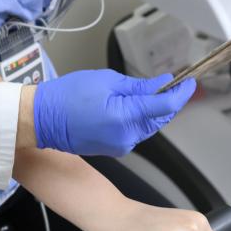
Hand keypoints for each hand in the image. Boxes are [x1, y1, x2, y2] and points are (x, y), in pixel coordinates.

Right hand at [33, 70, 196, 156]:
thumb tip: (160, 85)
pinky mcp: (115, 149)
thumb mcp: (106, 81)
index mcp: (125, 116)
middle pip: (159, 118)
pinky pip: (135, 132)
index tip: (188, 82)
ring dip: (152, 110)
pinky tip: (128, 107)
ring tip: (143, 92)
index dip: (181, 93)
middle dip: (167, 101)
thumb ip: (137, 86)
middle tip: (170, 83)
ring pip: (148, 126)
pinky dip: (138, 119)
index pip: (165, 106)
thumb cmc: (67, 96)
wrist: (42, 119)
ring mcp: (121, 146)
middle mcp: (126, 136)